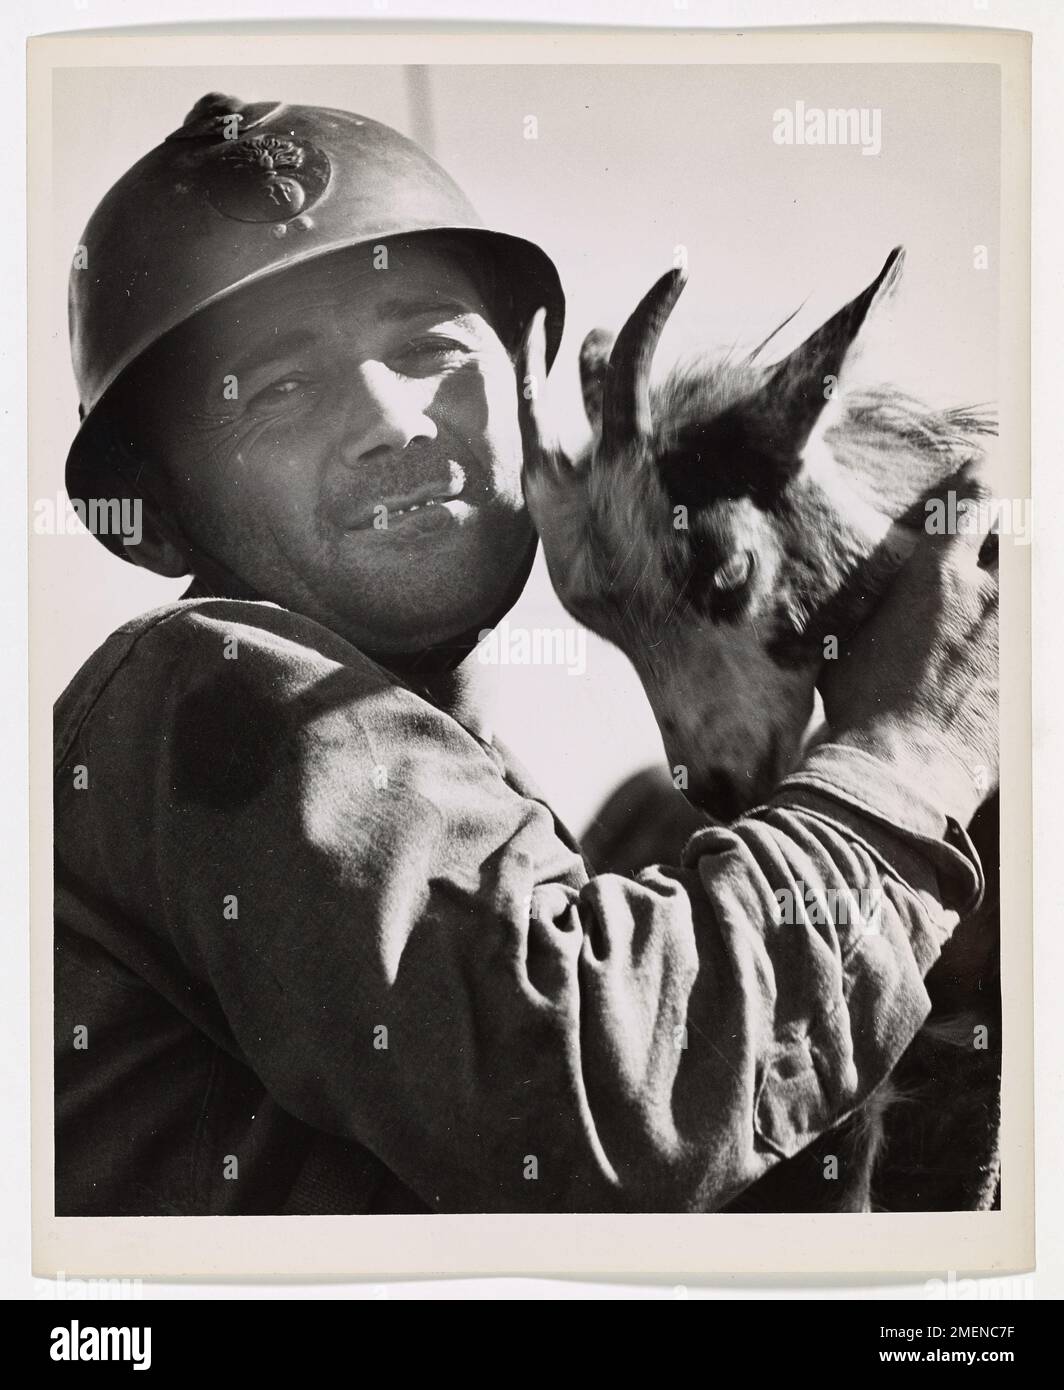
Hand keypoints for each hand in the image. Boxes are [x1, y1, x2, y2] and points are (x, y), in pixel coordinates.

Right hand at [820, 461, 998, 824]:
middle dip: (1010, 526)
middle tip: (998, 529)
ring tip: (1001, 590)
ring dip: (1017, 579)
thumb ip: (870, 603)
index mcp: (939, 577)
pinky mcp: (1032, 674)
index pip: (975, 502)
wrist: (900, 770)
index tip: (980, 473)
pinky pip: (1036, 639)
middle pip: (1022, 534)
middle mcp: (991, 595)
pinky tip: (1010, 644)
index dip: (979, 482)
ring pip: (1033, 580)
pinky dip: (1024, 636)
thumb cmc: (861, 707)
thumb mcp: (847, 640)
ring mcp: (1020, 636)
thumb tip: (855, 588)